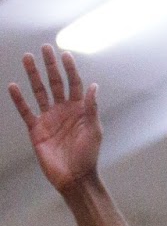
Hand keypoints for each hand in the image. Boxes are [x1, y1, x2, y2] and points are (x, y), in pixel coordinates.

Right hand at [9, 47, 102, 195]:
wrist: (74, 177)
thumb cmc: (88, 156)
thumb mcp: (94, 130)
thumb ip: (91, 108)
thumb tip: (93, 86)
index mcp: (79, 109)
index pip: (74, 84)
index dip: (70, 69)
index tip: (65, 53)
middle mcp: (63, 110)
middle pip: (55, 82)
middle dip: (50, 66)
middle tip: (45, 48)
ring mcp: (49, 118)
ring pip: (39, 91)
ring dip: (33, 75)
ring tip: (27, 57)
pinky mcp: (36, 129)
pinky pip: (26, 111)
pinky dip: (19, 99)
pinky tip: (13, 86)